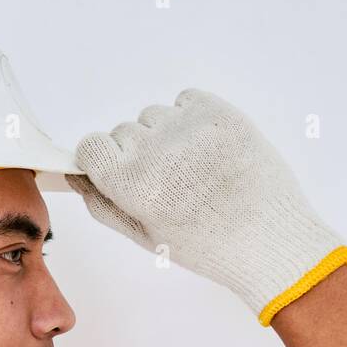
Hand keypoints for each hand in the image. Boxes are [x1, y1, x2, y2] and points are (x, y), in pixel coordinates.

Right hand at [67, 87, 346, 324]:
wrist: (269, 238)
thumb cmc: (206, 245)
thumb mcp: (146, 235)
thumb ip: (104, 205)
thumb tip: (77, 178)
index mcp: (131, 182)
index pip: (91, 146)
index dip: (102, 160)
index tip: (119, 173)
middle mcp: (154, 148)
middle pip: (124, 132)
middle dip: (137, 152)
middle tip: (169, 183)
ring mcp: (187, 126)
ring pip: (154, 116)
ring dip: (164, 135)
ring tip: (194, 168)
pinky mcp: (218, 111)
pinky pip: (185, 102)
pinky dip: (190, 119)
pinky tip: (209, 151)